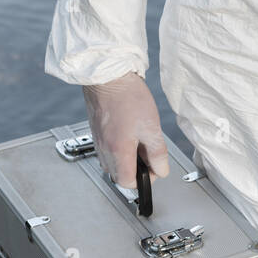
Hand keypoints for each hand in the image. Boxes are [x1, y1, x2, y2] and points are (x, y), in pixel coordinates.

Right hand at [81, 71, 169, 190]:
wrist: (108, 74)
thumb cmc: (128, 96)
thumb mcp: (151, 127)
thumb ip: (157, 153)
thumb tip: (161, 170)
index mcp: (118, 150)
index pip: (127, 183)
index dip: (142, 181)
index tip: (152, 170)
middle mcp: (104, 148)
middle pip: (117, 176)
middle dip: (134, 172)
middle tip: (147, 157)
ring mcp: (98, 140)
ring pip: (111, 164)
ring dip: (125, 161)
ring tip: (138, 144)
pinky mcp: (96, 132)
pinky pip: (106, 151)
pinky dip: (118, 150)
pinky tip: (128, 136)